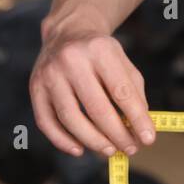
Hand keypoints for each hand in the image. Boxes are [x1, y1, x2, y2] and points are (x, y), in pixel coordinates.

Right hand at [29, 11, 155, 157]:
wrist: (67, 33)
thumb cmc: (100, 54)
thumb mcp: (123, 63)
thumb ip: (134, 94)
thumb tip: (139, 130)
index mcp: (99, 50)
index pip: (121, 91)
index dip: (137, 119)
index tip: (148, 139)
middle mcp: (71, 60)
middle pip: (96, 109)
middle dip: (116, 135)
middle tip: (130, 149)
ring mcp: (50, 74)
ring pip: (71, 118)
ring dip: (93, 141)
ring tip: (110, 150)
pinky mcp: (35, 88)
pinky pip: (47, 122)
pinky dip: (63, 141)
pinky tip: (80, 149)